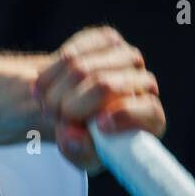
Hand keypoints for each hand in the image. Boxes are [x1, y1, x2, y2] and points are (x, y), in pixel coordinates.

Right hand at [33, 25, 166, 174]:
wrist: (72, 108)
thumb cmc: (86, 138)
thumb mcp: (82, 155)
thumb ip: (79, 152)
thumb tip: (73, 136)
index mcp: (150, 118)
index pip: (149, 111)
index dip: (126, 115)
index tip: (100, 126)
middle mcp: (144, 84)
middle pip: (107, 85)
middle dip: (71, 103)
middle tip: (53, 116)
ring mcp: (127, 58)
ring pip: (84, 67)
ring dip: (56, 88)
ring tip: (46, 103)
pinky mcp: (108, 40)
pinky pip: (75, 50)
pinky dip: (53, 69)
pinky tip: (44, 84)